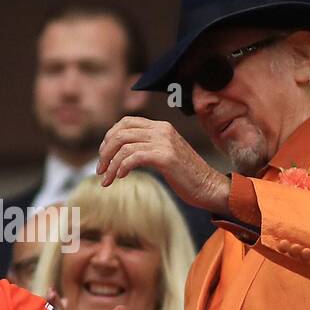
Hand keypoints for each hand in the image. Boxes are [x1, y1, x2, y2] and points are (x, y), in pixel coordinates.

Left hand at [97, 116, 230, 213]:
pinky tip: (120, 178)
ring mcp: (164, 142)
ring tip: (106, 179)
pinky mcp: (165, 157)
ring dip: (110, 164)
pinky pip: (133, 157)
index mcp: (161, 126)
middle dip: (105, 151)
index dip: (109, 137)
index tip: (103, 156)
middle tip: (100, 169)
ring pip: (124, 145)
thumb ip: (148, 148)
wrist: (209, 187)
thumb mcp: (165, 154)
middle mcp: (162, 129)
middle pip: (120, 132)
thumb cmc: (186, 176)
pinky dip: (122, 167)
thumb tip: (121, 153)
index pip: (126, 122)